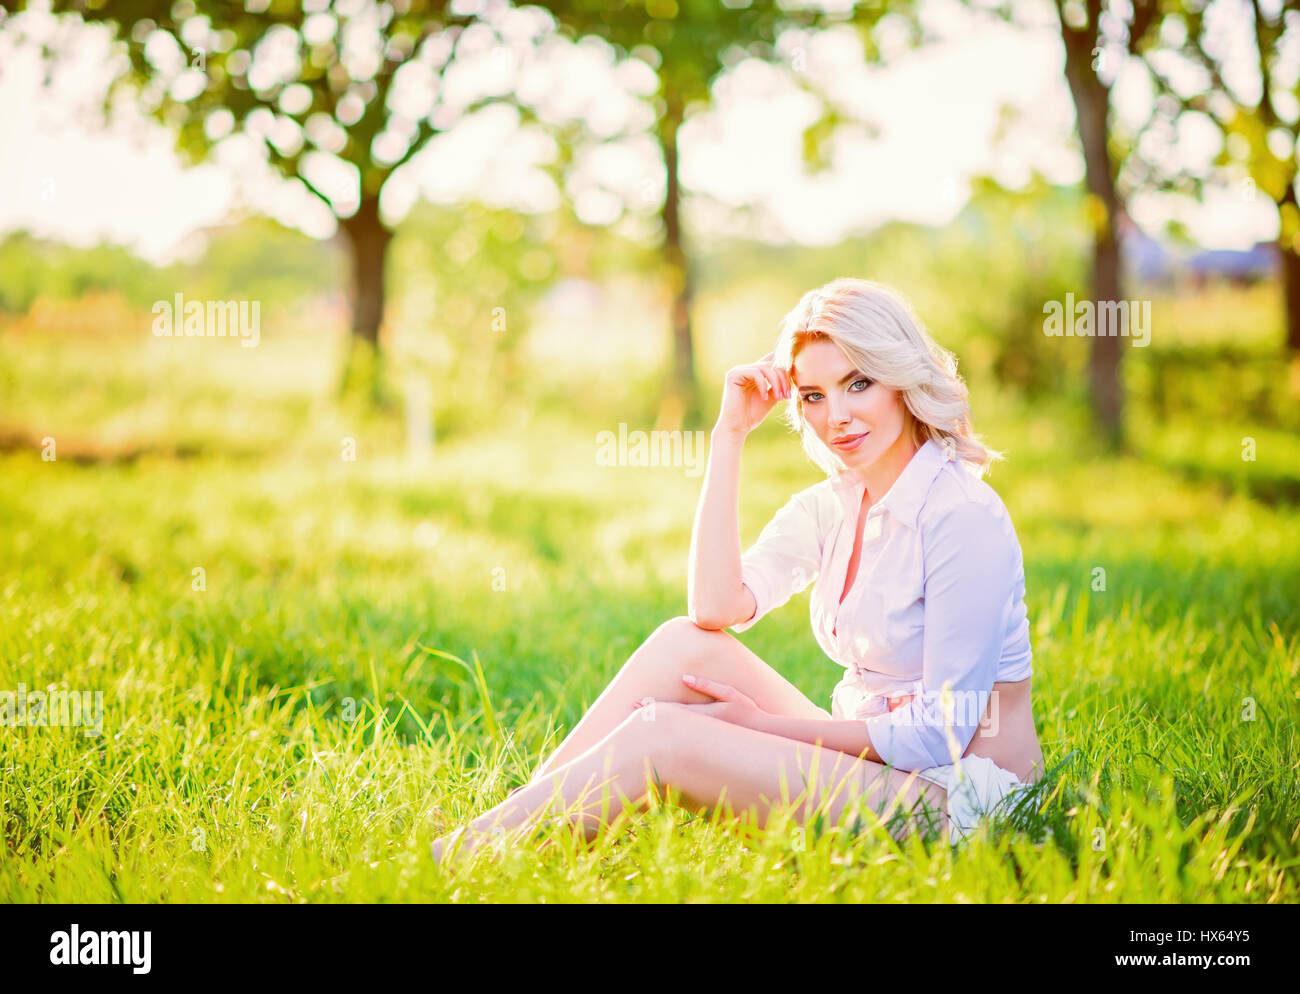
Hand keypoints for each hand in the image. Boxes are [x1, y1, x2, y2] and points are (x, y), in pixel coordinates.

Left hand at [630, 676, 768, 730]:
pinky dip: (669, 737)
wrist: (763, 735)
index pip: (671, 709)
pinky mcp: (706, 742)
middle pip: (668, 721)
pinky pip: (683, 738)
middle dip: (649, 715)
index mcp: (703, 713)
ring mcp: (702, 736)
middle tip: (630, 712)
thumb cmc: (748, 711)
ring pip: (673, 732)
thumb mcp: (730, 694)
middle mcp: (700, 726)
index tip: (637, 702)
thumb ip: (707, 685)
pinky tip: (659, 736)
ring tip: (639, 723)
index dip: (653, 705)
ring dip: (657, 726)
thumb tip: (684, 678)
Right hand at [714, 351, 793, 439]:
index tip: (791, 389)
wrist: (738, 427)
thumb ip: (780, 383)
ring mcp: (739, 370)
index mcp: (755, 373)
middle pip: (772, 363)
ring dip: (776, 383)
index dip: (785, 370)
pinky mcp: (733, 375)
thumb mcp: (773, 396)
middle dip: (783, 379)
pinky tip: (765, 398)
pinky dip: (763, 385)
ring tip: (779, 398)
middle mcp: (747, 369)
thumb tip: (793, 371)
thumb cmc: (753, 414)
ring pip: (765, 367)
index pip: (773, 361)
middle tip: (787, 395)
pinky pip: (755, 373)